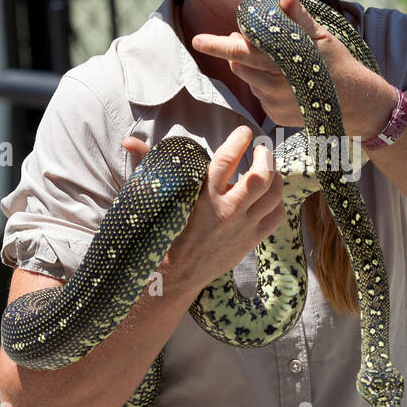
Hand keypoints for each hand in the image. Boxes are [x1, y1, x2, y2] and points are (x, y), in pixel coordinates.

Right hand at [121, 127, 284, 292]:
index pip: (226, 160)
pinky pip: (276, 216)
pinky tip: (270, 194)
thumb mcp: (160, 198)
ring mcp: (242, 227)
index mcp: (204, 198)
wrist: (177, 274)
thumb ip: (147, 163)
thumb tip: (129, 140)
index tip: (244, 131)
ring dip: (275, 176)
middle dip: (265, 157)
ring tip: (269, 168)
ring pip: (273, 195)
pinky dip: (278, 201)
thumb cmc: (166, 231)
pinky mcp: (251, 240)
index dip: (238, 141)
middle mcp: (227, 211)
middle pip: (260, 177)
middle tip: (261, 149)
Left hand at [191, 0, 390, 136]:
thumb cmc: (339, 64)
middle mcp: (276, 85)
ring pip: (247, 77)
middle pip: (239, 63)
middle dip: (231, 48)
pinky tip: (281, 77)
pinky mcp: (275, 115)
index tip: (197, 40)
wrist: (356, 104)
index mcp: (286, 62)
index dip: (220, 44)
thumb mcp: (322, 37)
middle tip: (236, 35)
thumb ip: (299, 18)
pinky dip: (262, 81)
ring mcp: (275, 103)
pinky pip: (258, 93)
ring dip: (249, 63)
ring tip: (268, 54)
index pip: (244, 51)